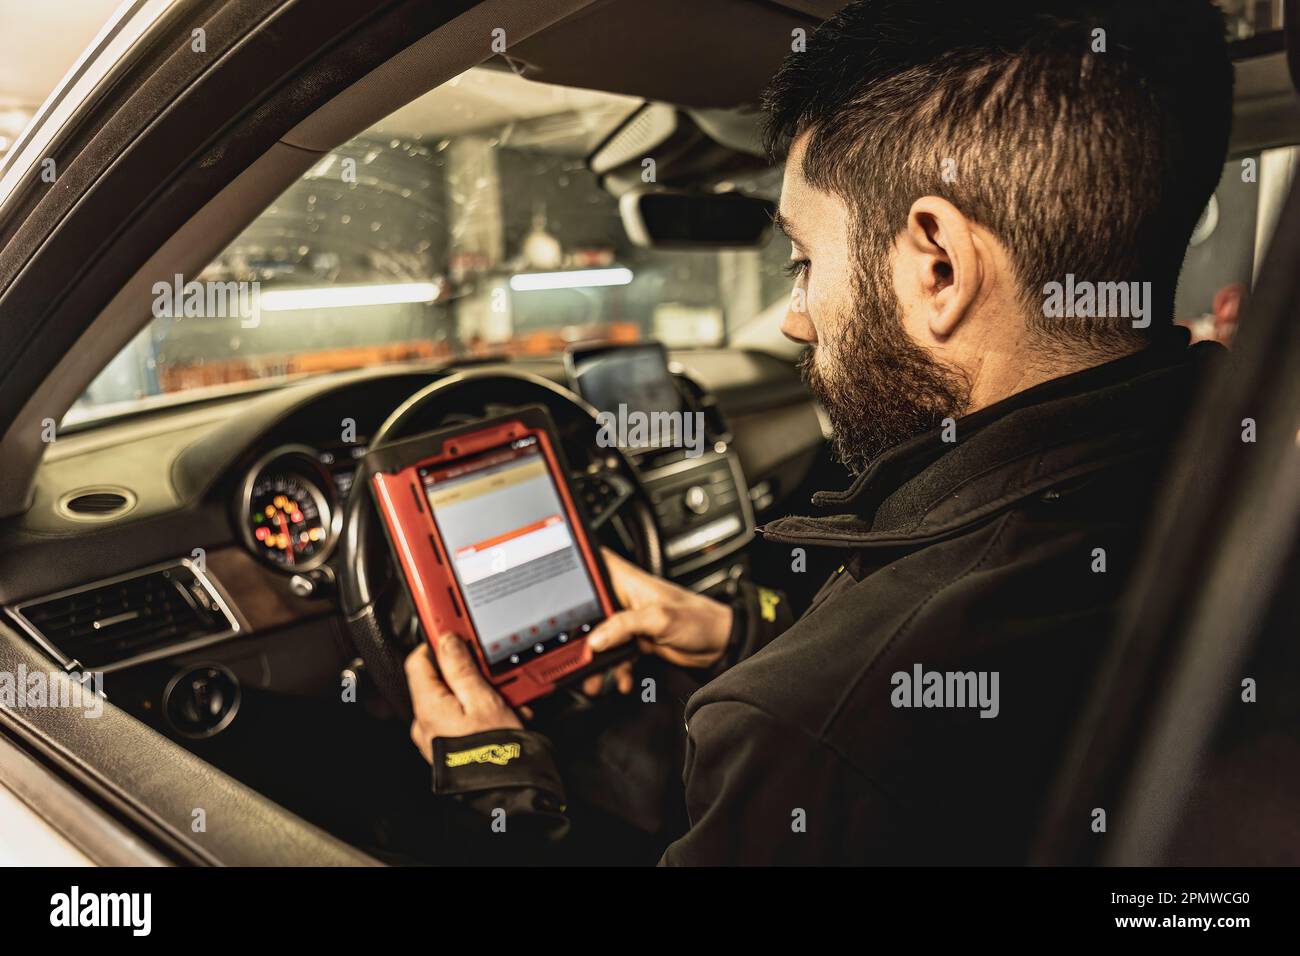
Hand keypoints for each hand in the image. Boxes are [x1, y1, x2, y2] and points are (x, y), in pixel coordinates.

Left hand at [404, 633, 520, 764]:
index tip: (457, 630)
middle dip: (470, 671)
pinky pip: (464, 717)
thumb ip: (461, 667)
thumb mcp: (483, 699)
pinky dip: (484, 710)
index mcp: (427, 706)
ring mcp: (437, 735)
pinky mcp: (452, 744)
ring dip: (483, 691)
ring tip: (509, 698)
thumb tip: (447, 641)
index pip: (418, 660)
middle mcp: (425, 722)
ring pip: (456, 698)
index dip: (438, 641)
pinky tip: (507, 714)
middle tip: (494, 671)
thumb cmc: (494, 753)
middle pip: (441, 678)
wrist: (508, 794)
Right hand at [585, 549, 732, 668]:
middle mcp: (623, 598)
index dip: (572, 571)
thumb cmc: (699, 618)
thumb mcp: (660, 618)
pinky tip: (621, 679)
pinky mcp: (634, 640)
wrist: (719, 645)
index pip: (593, 565)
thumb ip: (625, 625)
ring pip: (599, 637)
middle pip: (588, 610)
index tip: (554, 592)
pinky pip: (614, 655)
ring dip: (595, 660)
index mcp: (627, 581)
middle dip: (579, 634)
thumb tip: (596, 639)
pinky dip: (614, 670)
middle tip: (574, 653)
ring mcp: (627, 621)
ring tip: (595, 679)